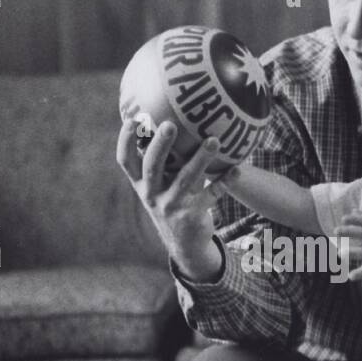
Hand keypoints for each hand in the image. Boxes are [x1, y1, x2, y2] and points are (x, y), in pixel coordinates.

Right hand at [116, 120, 222, 280]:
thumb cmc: (175, 200)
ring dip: (201, 159)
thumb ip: (167, 158)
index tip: (131, 118)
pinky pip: (211, 195)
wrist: (186, 243)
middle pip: (152, 166)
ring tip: (214, 141)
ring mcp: (171, 206)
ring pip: (185, 179)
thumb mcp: (164, 183)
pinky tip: (236, 169)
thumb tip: (176, 117)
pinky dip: (224, 182)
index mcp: (141, 183)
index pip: (125, 160)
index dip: (125, 140)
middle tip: (169, 125)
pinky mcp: (191, 216)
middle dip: (160, 145)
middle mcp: (152, 194)